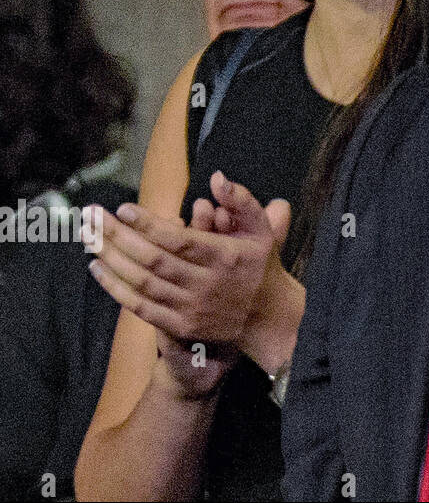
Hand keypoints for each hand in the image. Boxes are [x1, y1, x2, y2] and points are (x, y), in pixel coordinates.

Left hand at [86, 172, 292, 382]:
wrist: (266, 318)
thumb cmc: (260, 266)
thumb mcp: (262, 229)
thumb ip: (241, 202)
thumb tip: (217, 177)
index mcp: (224, 256)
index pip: (179, 240)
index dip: (149, 225)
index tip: (124, 209)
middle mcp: (206, 283)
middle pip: (153, 260)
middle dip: (118, 237)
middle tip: (91, 217)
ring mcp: (191, 307)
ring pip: (142, 283)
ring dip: (111, 260)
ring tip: (88, 238)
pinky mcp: (180, 325)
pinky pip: (141, 307)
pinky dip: (115, 289)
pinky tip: (98, 270)